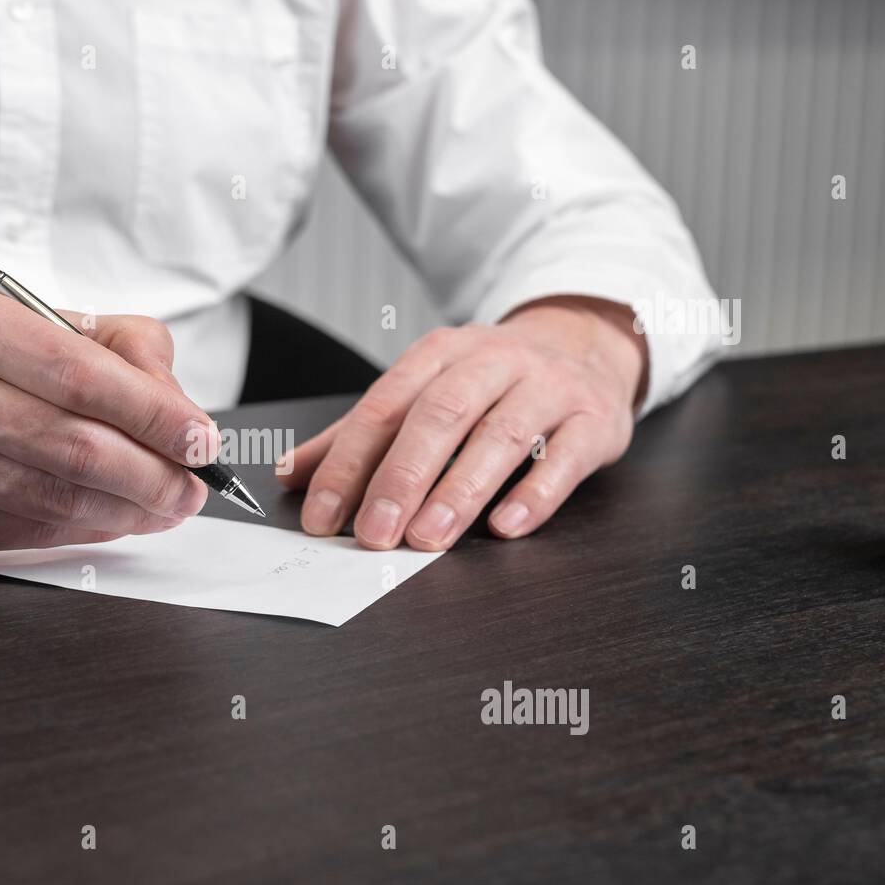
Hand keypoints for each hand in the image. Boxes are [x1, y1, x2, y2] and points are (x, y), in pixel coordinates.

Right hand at [0, 290, 216, 557]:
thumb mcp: (9, 324)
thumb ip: (105, 345)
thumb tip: (175, 404)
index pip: (80, 373)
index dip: (153, 413)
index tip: (201, 437)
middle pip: (74, 444)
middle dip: (154, 474)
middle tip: (194, 487)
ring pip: (55, 497)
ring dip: (130, 511)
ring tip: (168, 507)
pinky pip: (26, 532)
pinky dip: (86, 531)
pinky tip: (117, 522)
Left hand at [278, 297, 646, 549]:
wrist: (585, 347)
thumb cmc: (490, 383)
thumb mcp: (423, 393)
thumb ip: (358, 436)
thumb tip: (290, 474)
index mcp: (440, 353)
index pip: (384, 407)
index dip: (349, 463)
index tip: (322, 516)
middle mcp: (494, 361)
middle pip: (440, 415)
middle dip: (402, 477)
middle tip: (375, 533)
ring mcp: (549, 387)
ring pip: (502, 435)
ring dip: (461, 490)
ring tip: (429, 537)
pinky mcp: (594, 419)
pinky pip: (564, 456)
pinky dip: (536, 493)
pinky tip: (507, 526)